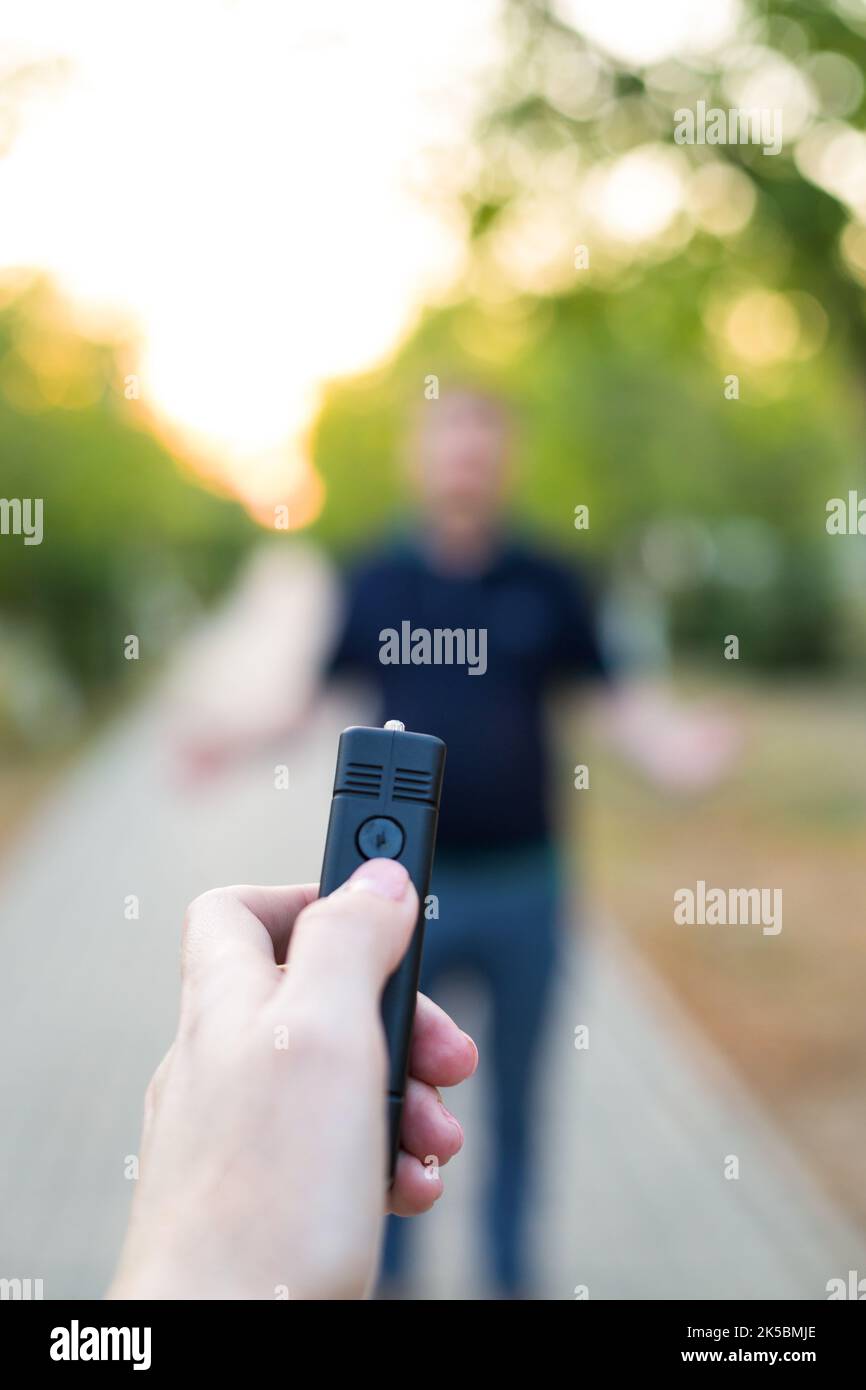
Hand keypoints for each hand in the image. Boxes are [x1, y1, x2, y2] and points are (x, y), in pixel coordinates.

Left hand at [108, 859, 476, 1299]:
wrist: (223, 1342)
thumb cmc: (267, 1195)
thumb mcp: (324, 1034)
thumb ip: (349, 941)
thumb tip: (376, 874)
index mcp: (230, 1004)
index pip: (240, 908)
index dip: (312, 896)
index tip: (384, 915)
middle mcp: (226, 1061)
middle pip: (321, 996)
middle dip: (402, 1019)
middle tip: (450, 1055)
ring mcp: (242, 1133)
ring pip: (339, 1079)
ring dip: (407, 1096)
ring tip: (436, 1138)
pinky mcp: (265, 1197)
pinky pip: (334, 1151)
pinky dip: (383, 1158)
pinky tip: (408, 1187)